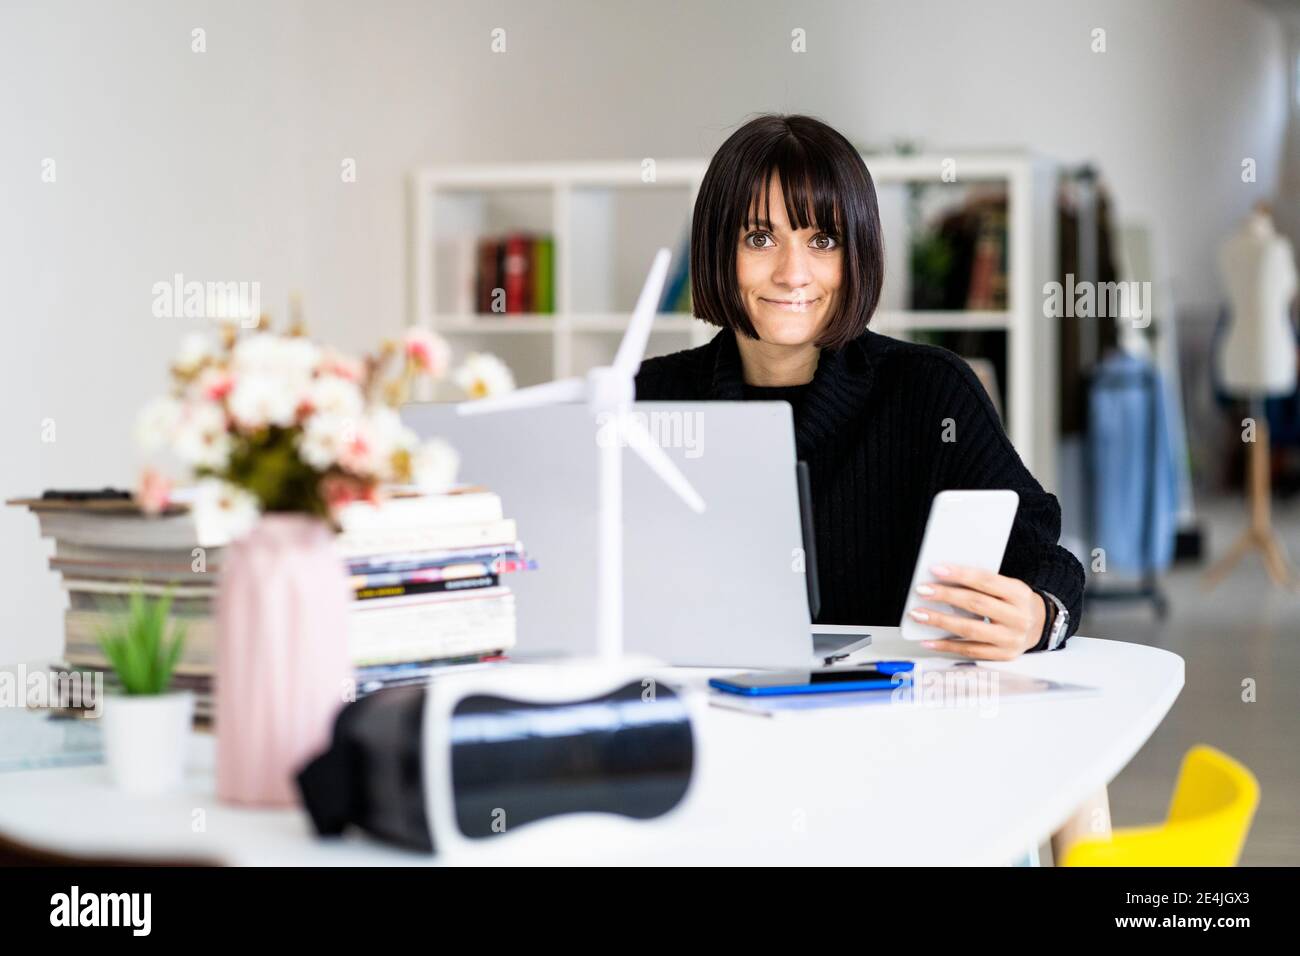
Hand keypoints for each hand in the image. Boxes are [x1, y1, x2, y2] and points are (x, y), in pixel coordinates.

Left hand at [907, 565, 1044, 660]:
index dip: (959, 574)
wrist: (1040, 626)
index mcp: (1018, 593)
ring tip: (919, 615)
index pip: (986, 580)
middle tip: (922, 590)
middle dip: (945, 596)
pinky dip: (946, 646)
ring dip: (940, 621)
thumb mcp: (1007, 587)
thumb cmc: (1015, 603)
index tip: (936, 569)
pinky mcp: (1003, 655)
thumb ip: (982, 585)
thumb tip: (943, 579)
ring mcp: (1011, 639)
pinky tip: (929, 641)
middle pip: (976, 604)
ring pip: (970, 630)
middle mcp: (1017, 617)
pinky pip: (970, 651)